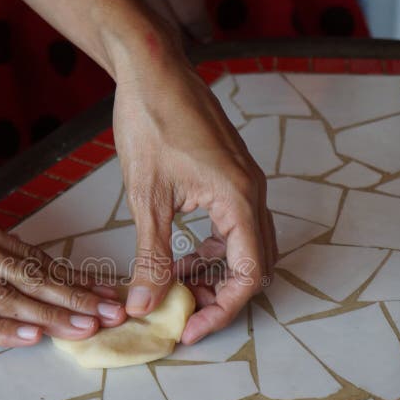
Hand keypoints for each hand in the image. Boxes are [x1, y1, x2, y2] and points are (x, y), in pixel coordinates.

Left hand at [113, 53, 276, 343]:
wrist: (154, 70)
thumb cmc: (152, 123)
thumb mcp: (148, 199)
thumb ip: (151, 257)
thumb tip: (144, 305)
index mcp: (240, 200)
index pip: (249, 275)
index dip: (221, 310)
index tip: (188, 329)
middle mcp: (252, 193)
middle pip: (255, 265)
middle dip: (222, 295)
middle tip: (183, 313)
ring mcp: (245, 183)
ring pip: (247, 247)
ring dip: (218, 273)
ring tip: (179, 289)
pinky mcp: (232, 177)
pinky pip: (235, 226)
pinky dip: (214, 250)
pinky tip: (183, 256)